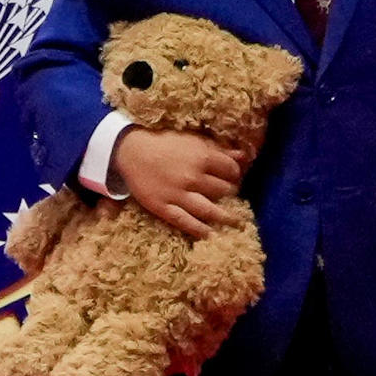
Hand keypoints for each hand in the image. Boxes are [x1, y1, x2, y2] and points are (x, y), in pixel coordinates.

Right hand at [113, 128, 246, 240]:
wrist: (131, 151)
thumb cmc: (164, 143)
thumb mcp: (194, 140)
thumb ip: (219, 149)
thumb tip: (244, 155)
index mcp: (203, 158)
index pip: (231, 170)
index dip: (234, 174)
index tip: (233, 177)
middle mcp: (194, 178)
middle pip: (223, 190)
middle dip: (229, 192)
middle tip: (230, 195)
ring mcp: (178, 194)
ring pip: (209, 209)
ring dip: (225, 217)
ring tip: (235, 222)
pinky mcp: (163, 207)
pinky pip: (185, 222)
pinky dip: (199, 230)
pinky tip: (210, 235)